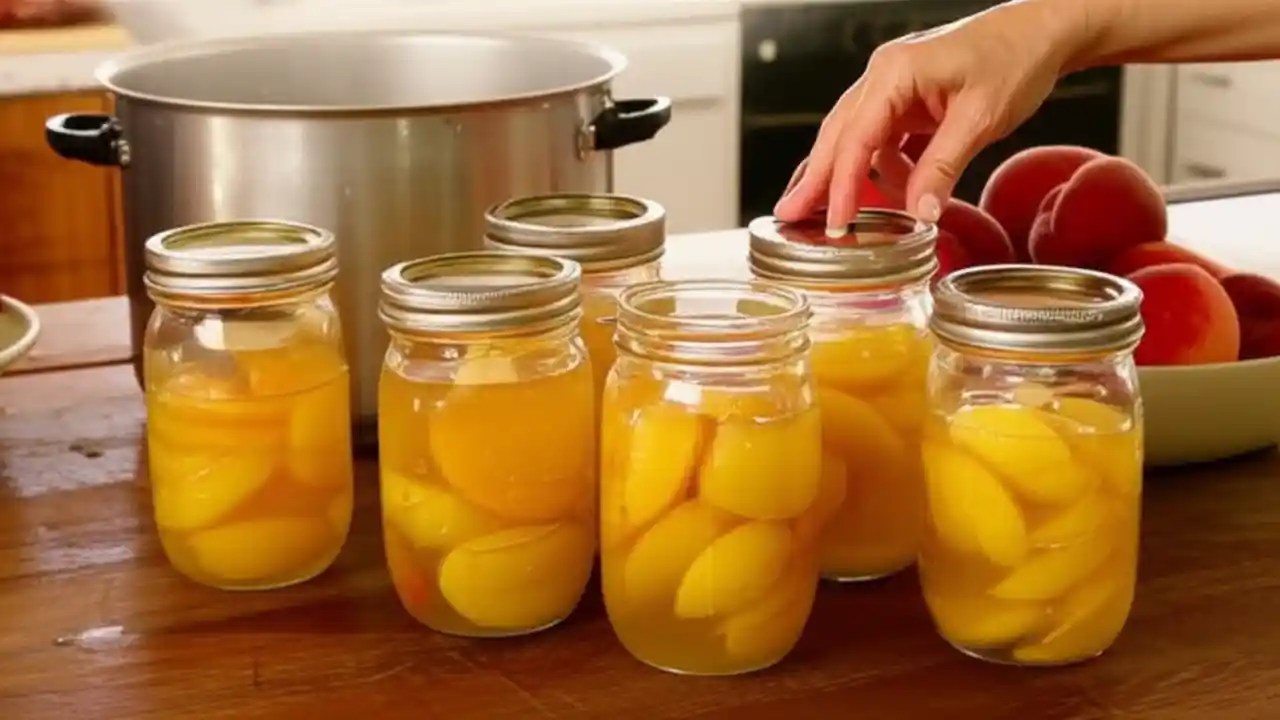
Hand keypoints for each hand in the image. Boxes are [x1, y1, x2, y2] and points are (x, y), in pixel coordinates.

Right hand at [773, 0, 1080, 229]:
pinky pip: (882, 139)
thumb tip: (919, 213)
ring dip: (848, 177)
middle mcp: (884, 75)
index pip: (855, 137)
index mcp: (895, 71)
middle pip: (838, 135)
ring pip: (855, 138)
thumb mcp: (981, 118)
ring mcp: (893, 86)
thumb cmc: (1015, 58)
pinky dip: (884, 168)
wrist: (1044, 30)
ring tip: (833, 215)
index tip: (834, 222)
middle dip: (816, 179)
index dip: (842, 184)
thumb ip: (944, 167)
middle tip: (789, 216)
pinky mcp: (908, 98)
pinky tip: (894, 192)